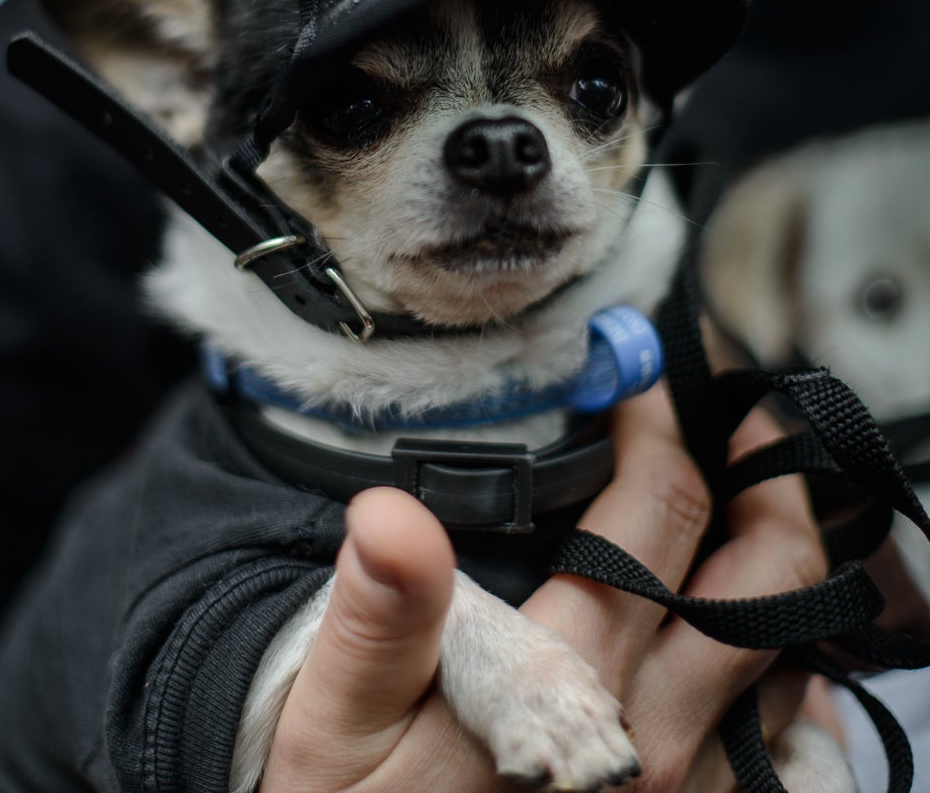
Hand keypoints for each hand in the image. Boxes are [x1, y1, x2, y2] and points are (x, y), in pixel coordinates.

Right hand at [261, 385, 829, 791]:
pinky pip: (775, 732)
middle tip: (738, 415)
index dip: (661, 423)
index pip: (657, 514)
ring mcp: (685, 790)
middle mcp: (649, 736)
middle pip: (765, 579)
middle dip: (765, 477)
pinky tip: (730, 619)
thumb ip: (375, 616)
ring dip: (776, 565)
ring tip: (745, 497)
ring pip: (785, 654)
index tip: (638, 368)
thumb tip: (390, 515)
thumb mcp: (334, 717)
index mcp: (564, 683)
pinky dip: (775, 658)